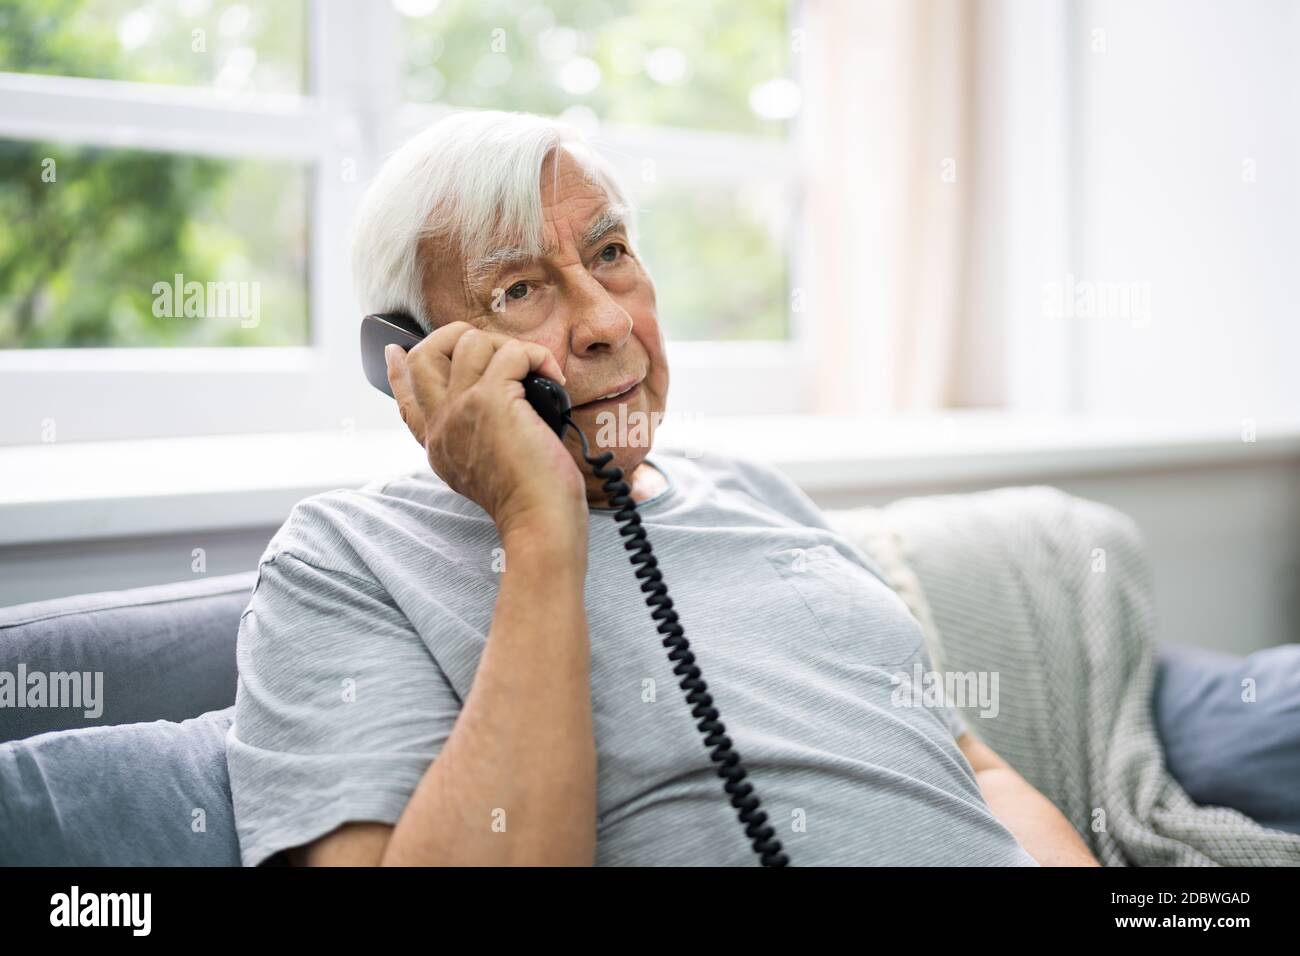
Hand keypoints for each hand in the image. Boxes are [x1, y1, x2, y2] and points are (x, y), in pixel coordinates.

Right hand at [385, 321, 586, 539]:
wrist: (538, 522)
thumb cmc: (528, 501)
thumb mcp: (483, 472)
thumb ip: (473, 439)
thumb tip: (497, 402)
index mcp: (437, 443)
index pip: (404, 398)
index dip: (398, 370)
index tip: (396, 352)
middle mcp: (441, 424)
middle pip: (423, 354)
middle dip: (458, 336)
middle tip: (499, 351)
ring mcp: (461, 408)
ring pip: (470, 342)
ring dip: (508, 346)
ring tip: (535, 369)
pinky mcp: (490, 401)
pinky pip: (512, 353)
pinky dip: (537, 357)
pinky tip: (554, 378)